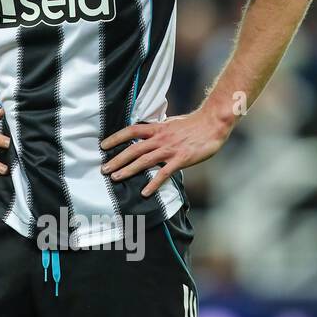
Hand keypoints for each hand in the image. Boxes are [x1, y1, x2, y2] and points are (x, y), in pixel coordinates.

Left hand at [100, 106, 232, 196]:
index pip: (131, 131)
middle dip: (117, 159)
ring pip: (144, 160)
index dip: (116, 138)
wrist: (213, 123)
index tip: (103, 145)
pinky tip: (144, 192)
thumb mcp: (171, 124)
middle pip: (133, 149)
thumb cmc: (193, 124)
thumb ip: (158, 130)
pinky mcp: (181, 159)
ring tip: (116, 178)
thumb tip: (147, 134)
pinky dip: (153, 183)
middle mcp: (160, 138)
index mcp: (157, 129)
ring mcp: (170, 149)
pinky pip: (164, 173)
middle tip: (104, 169)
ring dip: (128, 170)